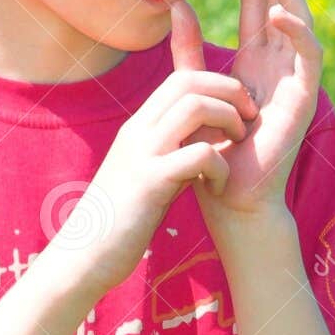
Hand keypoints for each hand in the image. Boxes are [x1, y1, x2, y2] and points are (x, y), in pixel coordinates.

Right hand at [64, 49, 258, 293]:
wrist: (85, 256)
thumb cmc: (119, 221)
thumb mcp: (146, 174)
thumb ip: (170, 153)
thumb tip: (201, 143)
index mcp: (139, 127)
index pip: (180, 79)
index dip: (216, 83)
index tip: (237, 108)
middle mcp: (138, 131)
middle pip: (189, 81)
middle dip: (229, 91)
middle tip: (249, 118)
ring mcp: (142, 154)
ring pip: (195, 106)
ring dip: (228, 120)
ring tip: (238, 147)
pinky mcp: (150, 183)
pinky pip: (199, 154)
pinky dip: (221, 166)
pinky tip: (219, 187)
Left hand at [173, 0, 321, 217]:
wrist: (228, 198)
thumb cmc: (211, 152)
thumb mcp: (193, 87)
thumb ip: (188, 49)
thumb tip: (177, 3)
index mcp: (255, 64)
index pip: (259, 6)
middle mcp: (279, 67)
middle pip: (280, 5)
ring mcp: (294, 81)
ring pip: (298, 22)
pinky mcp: (304, 99)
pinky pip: (309, 57)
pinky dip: (297, 32)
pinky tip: (278, 10)